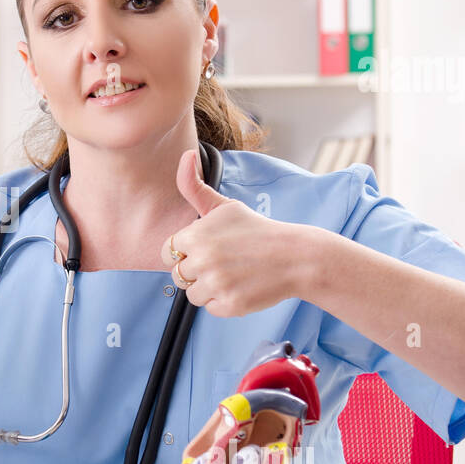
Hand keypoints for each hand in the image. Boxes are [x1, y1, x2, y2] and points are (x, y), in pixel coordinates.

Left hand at [158, 148, 305, 317]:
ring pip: (193, 294)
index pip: (168, 252)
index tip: (207, 248)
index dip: (186, 251)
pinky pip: (211, 308)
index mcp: (195, 236)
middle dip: (197, 271)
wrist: (296, 256)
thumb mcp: (224, 206)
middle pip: (179, 275)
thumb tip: (185, 155)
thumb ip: (194, 187)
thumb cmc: (257, 230)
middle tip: (224, 262)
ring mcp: (216, 284)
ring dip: (209, 288)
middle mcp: (202, 260)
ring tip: (233, 274)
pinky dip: (224, 302)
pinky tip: (241, 286)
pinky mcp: (229, 305)